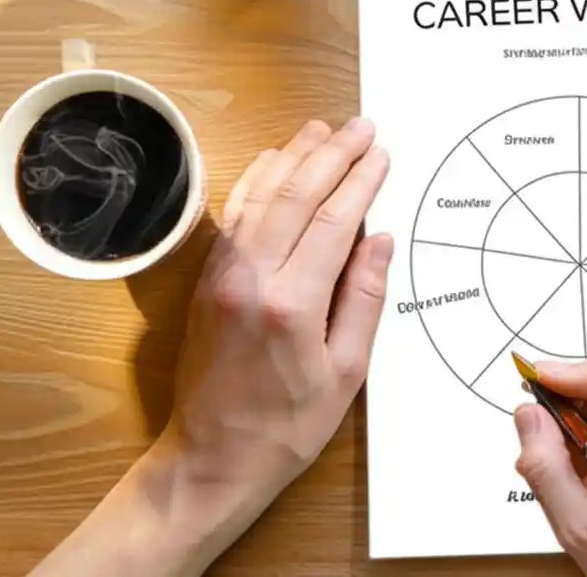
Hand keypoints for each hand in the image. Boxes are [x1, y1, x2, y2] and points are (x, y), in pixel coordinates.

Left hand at [32, 118, 392, 576]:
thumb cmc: (285, 428)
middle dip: (332, 155)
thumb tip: (379, 240)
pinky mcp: (205, 280)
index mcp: (291, 304)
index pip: (333, 222)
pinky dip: (256, 181)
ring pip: (260, 196)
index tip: (382, 153)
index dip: (361, 182)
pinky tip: (273, 161)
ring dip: (293, 157)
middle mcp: (249, 278)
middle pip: (295, 196)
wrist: (210, 459)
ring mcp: (220, 275)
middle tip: (361, 126)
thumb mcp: (346, 375)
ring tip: (322, 129)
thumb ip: (364, 300)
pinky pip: (233, 215)